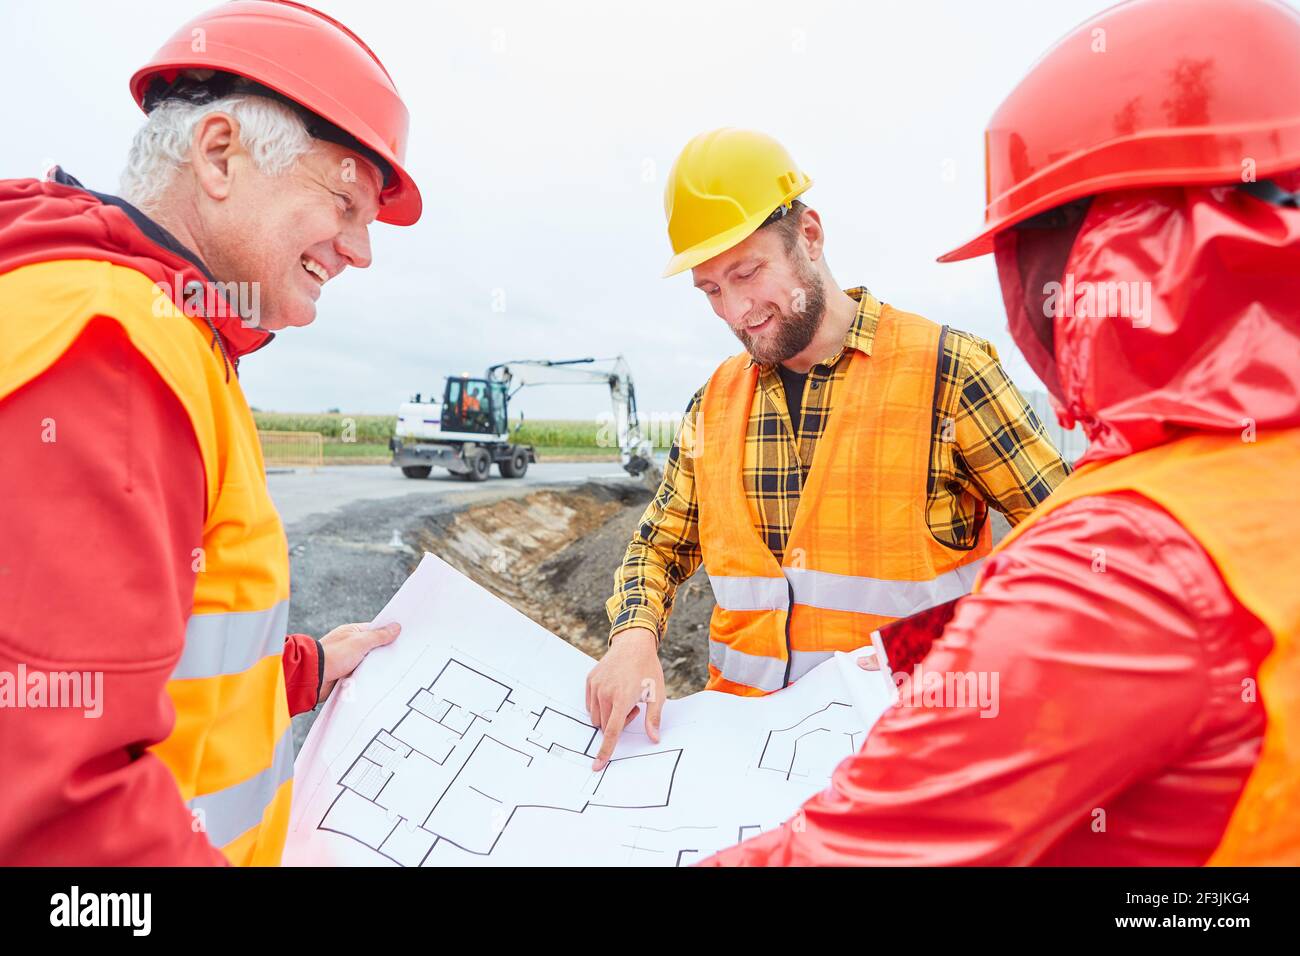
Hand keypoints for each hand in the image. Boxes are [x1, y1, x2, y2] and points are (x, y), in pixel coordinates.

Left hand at [318, 621, 400, 700]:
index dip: (389, 634)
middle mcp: (351, 646)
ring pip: (370, 664)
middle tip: (403, 656)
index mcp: (353, 633)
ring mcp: (349, 661)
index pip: (376, 631)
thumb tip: (395, 627)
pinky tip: (380, 680)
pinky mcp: (347, 676)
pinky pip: (363, 676)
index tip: (404, 638)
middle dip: (385, 653)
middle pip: (374, 649)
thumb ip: (379, 636)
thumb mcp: (360, 642)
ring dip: (376, 668)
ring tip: (394, 671)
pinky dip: (369, 678)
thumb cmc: (333, 655)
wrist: (313, 677)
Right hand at [585, 627, 664, 769]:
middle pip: (604, 725)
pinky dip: (600, 705)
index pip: (611, 732)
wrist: (634, 644)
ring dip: (608, 715)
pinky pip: (590, 704)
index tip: (597, 765)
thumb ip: (653, 719)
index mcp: (622, 698)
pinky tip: (614, 691)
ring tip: (623, 698)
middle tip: (633, 708)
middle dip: (617, 723)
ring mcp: (596, 686)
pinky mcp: (590, 680)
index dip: (605, 750)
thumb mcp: (657, 695)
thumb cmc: (648, 670)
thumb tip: (654, 739)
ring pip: (595, 716)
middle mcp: (605, 693)